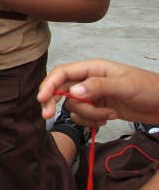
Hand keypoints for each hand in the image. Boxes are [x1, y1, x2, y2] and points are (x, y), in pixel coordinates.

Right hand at [37, 59, 158, 125]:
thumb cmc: (149, 89)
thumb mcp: (125, 85)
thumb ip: (98, 87)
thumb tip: (72, 92)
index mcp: (93, 68)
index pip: (62, 73)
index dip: (49, 85)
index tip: (42, 99)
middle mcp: (89, 80)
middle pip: (61, 90)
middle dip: (55, 102)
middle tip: (48, 116)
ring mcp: (93, 95)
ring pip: (73, 106)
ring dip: (87, 115)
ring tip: (108, 115)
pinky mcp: (99, 108)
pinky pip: (83, 116)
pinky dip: (91, 121)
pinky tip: (108, 119)